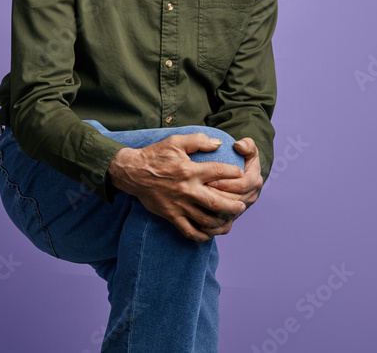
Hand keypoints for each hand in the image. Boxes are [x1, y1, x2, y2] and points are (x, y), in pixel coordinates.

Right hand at [107, 133, 245, 241]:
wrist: (133, 172)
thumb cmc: (155, 156)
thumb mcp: (176, 142)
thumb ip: (198, 140)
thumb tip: (218, 143)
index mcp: (190, 170)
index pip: (219, 172)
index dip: (234, 173)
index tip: (240, 174)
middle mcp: (186, 189)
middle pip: (216, 202)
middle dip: (233, 206)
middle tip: (242, 205)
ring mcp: (179, 205)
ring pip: (205, 220)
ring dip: (221, 222)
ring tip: (231, 220)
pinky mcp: (171, 216)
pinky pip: (189, 231)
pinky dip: (202, 235)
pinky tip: (210, 233)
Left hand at [202, 138, 262, 235]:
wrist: (241, 175)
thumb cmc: (241, 158)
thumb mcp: (246, 148)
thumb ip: (246, 145)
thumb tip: (239, 145)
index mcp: (255, 180)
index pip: (242, 184)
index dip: (225, 182)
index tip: (208, 179)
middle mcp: (251, 196)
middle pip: (234, 202)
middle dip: (216, 197)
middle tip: (198, 192)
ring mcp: (242, 209)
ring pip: (227, 216)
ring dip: (212, 211)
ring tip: (194, 204)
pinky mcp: (232, 218)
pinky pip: (223, 227)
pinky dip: (211, 226)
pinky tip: (197, 220)